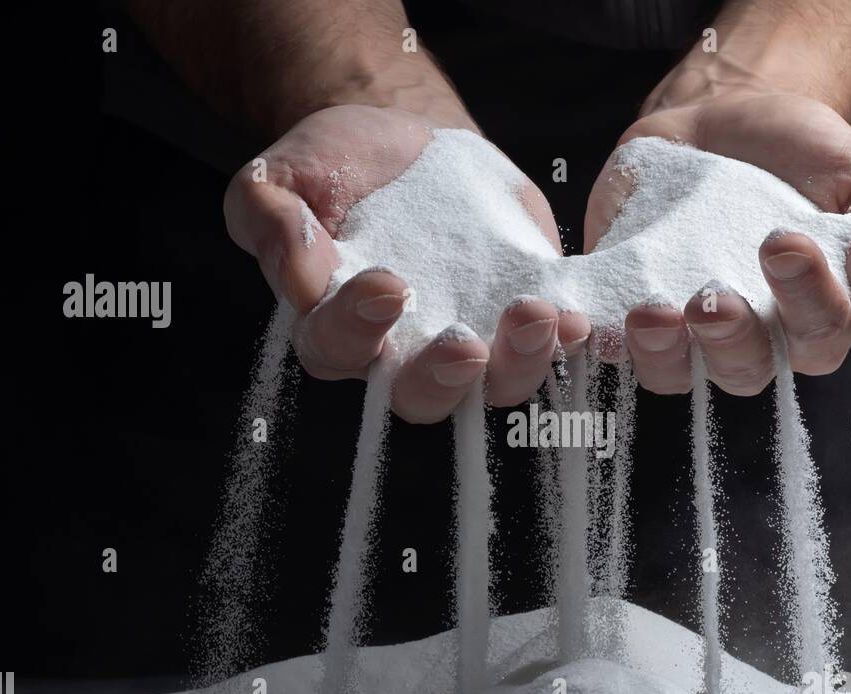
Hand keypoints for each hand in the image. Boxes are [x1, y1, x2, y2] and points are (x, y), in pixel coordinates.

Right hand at [224, 102, 587, 422]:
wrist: (407, 138)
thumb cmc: (334, 165)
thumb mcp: (283, 176)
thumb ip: (274, 222)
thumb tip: (300, 279)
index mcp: (333, 328)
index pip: (338, 349)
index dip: (358, 329)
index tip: (386, 286)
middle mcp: (402, 354)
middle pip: (422, 397)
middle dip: (445, 378)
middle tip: (466, 346)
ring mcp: (469, 342)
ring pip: (495, 385)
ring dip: (520, 362)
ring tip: (539, 318)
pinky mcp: (517, 319)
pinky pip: (546, 345)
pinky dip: (564, 337)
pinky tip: (576, 315)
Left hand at [585, 93, 850, 391]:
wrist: (732, 111)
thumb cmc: (808, 155)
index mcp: (813, 320)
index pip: (818, 337)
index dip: (807, 302)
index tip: (785, 242)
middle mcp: (748, 338)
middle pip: (742, 369)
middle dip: (728, 338)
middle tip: (713, 298)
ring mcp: (684, 331)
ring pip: (672, 372)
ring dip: (661, 351)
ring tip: (652, 311)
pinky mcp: (625, 307)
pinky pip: (610, 343)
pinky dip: (600, 337)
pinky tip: (593, 319)